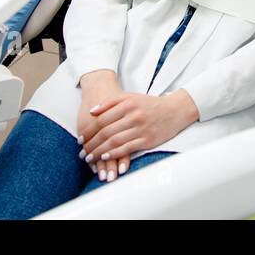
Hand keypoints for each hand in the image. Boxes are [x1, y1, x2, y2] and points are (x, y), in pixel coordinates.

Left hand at [79, 91, 199, 179]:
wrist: (174, 111)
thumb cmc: (150, 104)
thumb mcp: (131, 97)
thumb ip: (111, 102)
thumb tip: (92, 111)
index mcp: (128, 104)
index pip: (102, 119)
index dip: (89, 130)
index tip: (80, 138)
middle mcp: (134, 116)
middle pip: (106, 132)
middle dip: (91, 143)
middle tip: (82, 151)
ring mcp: (141, 129)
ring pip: (114, 142)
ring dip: (99, 151)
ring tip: (89, 157)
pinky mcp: (147, 140)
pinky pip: (126, 149)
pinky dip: (114, 154)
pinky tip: (105, 157)